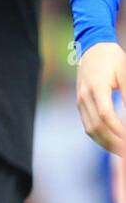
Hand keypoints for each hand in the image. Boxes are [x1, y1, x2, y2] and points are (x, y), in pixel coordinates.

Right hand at [76, 41, 125, 155]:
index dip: (120, 131)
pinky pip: (88, 126)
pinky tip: (114, 143)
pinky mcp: (81, 105)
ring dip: (107, 144)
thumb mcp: (125, 73)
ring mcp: (80, 101)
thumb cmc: (113, 60)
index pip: (106, 115)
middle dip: (115, 143)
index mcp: (96, 87)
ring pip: (91, 130)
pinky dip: (101, 138)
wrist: (92, 49)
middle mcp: (84, 96)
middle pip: (97, 127)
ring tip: (123, 153)